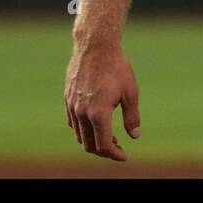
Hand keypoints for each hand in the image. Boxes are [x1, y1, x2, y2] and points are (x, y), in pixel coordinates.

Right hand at [64, 42, 141, 160]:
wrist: (95, 46)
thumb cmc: (117, 67)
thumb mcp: (131, 92)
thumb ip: (132, 116)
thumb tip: (135, 136)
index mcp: (99, 113)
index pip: (104, 145)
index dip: (114, 154)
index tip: (124, 156)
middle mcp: (82, 113)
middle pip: (89, 144)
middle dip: (104, 151)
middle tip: (118, 147)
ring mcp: (72, 106)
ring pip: (79, 134)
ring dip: (92, 141)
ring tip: (109, 136)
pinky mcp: (67, 98)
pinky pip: (73, 122)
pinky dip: (83, 129)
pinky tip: (95, 124)